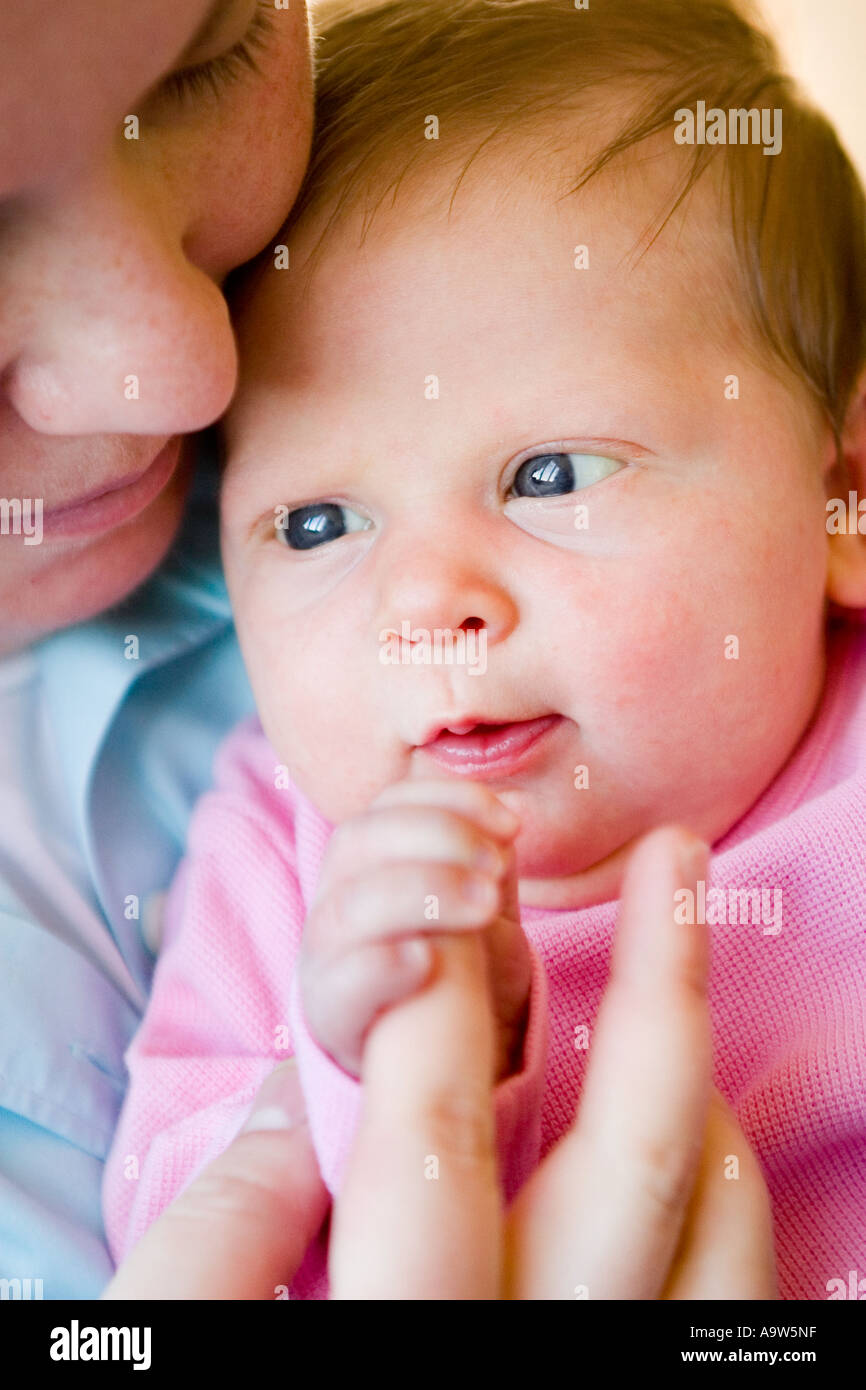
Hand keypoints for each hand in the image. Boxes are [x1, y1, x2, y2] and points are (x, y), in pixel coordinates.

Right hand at [102, 824, 776, 1299]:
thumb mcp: (166, 1355)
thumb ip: (215, 1237)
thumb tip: (288, 1102)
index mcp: (396, 1339)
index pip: (426, 1127)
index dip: (437, 985)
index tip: (452, 896)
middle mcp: (535, 1364)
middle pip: (623, 1155)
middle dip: (659, 976)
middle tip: (679, 854)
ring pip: (713, 1223)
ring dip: (700, 1080)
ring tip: (668, 984)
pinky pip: (737, 1299)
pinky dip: (728, 1191)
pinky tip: (686, 1133)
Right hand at [298, 780, 531, 1082]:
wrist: (432, 1057)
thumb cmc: (454, 965)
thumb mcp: (474, 900)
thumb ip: (485, 855)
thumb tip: (511, 813)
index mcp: (368, 858)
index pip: (390, 804)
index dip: (448, 799)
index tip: (510, 821)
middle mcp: (336, 895)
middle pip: (359, 841)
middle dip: (435, 838)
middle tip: (495, 864)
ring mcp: (324, 954)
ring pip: (349, 905)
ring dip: (421, 893)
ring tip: (484, 907)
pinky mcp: (330, 1013)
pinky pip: (341, 982)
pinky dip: (382, 964)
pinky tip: (427, 960)